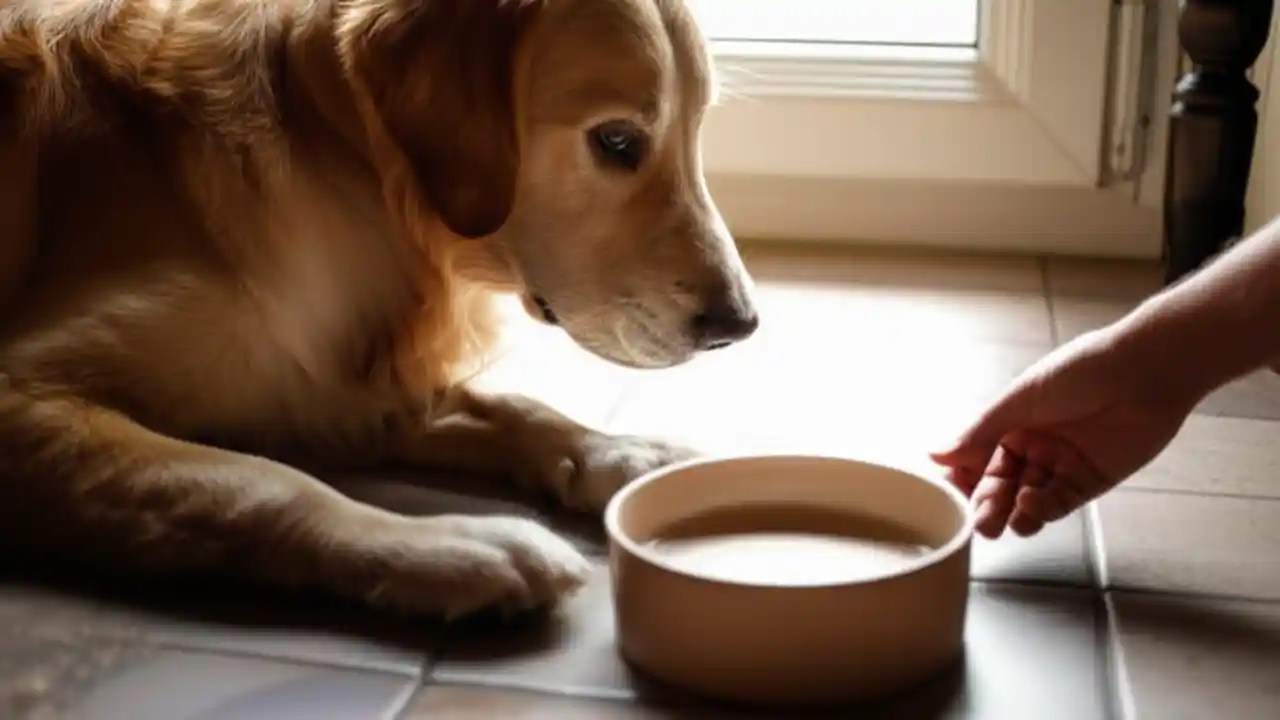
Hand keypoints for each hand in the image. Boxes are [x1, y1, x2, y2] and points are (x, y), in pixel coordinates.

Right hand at [930, 325, 1202, 538]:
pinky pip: (1060, 502)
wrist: (1146, 371)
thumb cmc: (1080, 372)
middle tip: (977, 524)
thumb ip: (979, 433)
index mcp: (1012, 422)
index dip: (964, 478)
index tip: (948, 498)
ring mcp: (1062, 464)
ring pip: (1028, 498)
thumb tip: (934, 454)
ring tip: (1001, 524)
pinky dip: (1043, 509)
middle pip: (1003, 483)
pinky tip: (1031, 507)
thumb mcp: (1019, 401)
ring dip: (1013, 511)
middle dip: (987, 504)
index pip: (978, 458)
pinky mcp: (1091, 481)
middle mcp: (1035, 444)